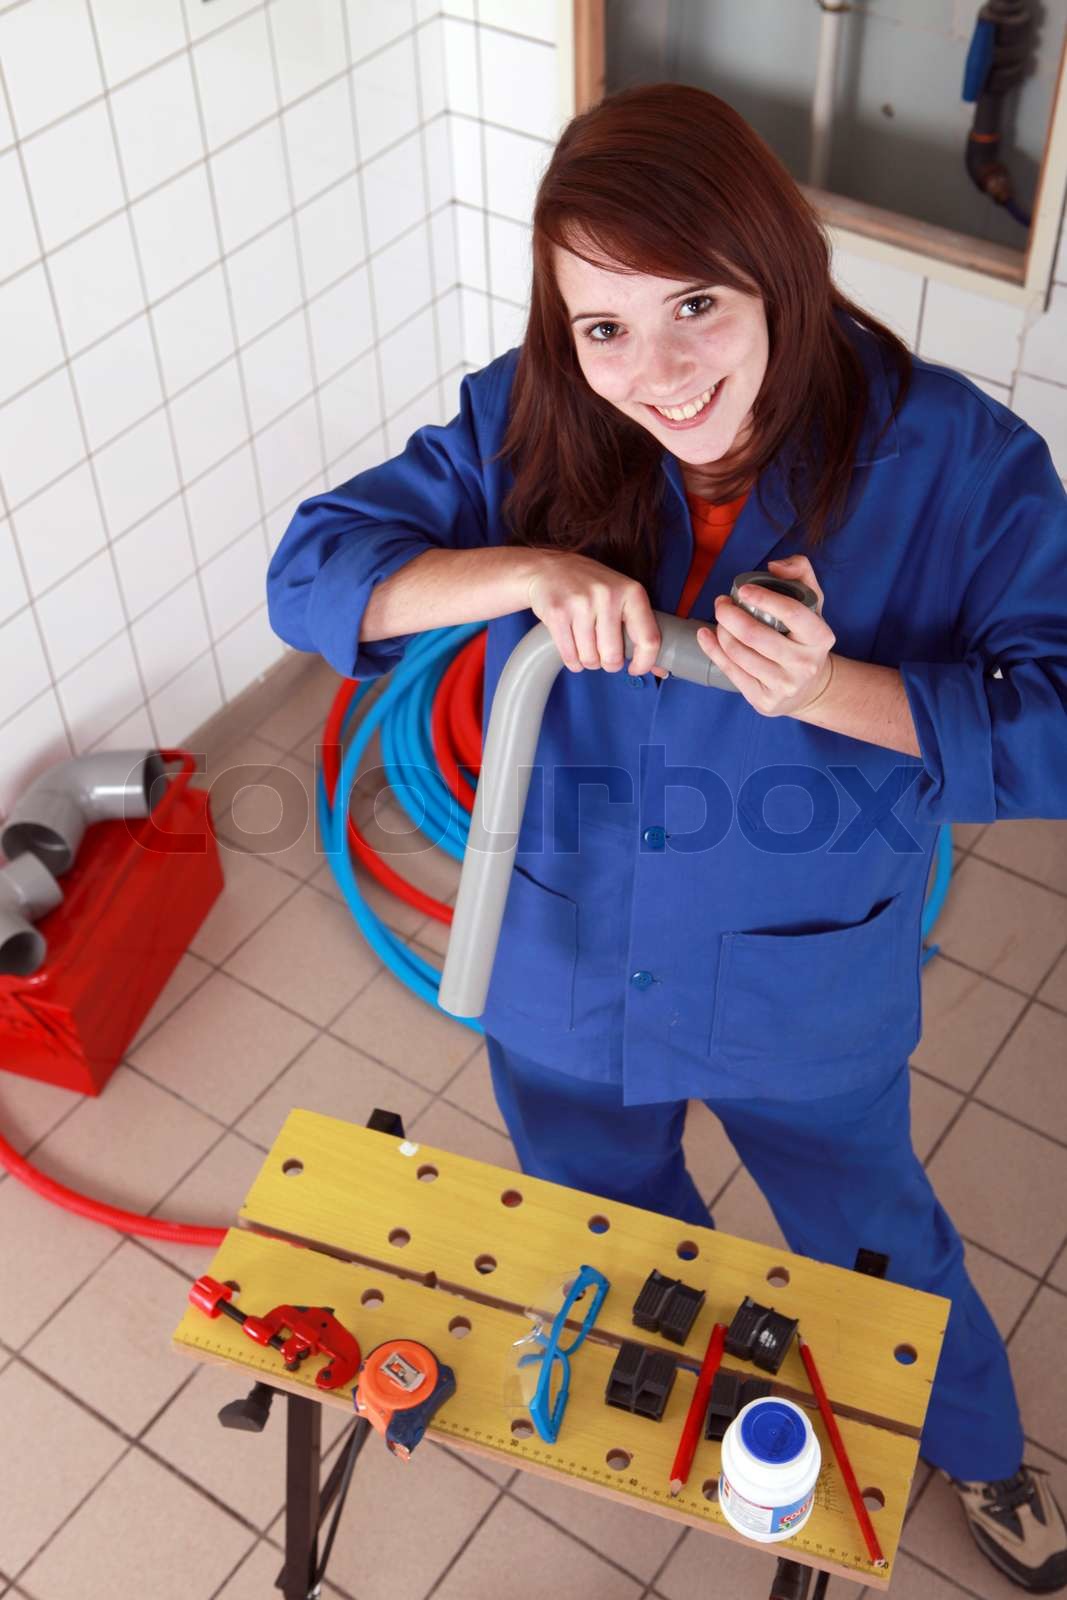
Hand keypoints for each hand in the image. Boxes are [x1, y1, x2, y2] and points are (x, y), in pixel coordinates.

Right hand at [526, 551, 667, 676]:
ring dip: (588, 661)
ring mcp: (581, 603)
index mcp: (631, 592)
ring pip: (590, 659)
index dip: (644, 663)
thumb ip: (640, 627)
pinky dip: (572, 661)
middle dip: (608, 663)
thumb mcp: (621, 596)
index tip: (635, 668)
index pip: (648, 639)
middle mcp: (608, 595)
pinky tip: (573, 648)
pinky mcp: (557, 613)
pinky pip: (570, 656)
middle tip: (603, 654)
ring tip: (585, 646)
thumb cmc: (590, 586)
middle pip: (614, 656)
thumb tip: (660, 668)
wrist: (548, 569)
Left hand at [695, 554, 835, 715]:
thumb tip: (774, 566)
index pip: (791, 613)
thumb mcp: (812, 603)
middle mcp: (805, 664)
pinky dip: (712, 649)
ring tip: (720, 620)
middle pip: (754, 634)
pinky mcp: (764, 700)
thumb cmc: (804, 638)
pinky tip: (705, 635)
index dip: (763, 598)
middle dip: (729, 614)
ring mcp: (784, 686)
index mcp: (820, 637)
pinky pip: (730, 671)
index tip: (742, 589)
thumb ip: (800, 572)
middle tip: (721, 603)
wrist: (808, 687)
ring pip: (738, 653)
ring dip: (721, 631)